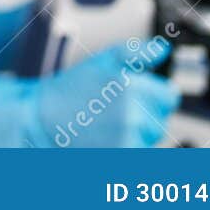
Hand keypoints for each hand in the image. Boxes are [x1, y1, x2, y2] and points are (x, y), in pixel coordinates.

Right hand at [0, 38, 177, 147]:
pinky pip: (138, 153)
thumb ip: (136, 54)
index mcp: (131, 88)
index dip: (156, 92)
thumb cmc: (67, 92)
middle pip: (161, 119)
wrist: (40, 122)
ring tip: (109, 124)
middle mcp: (133, 117)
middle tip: (115, 108)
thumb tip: (162, 49)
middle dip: (145, 113)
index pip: (169, 96)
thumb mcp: (100, 62)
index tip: (140, 93)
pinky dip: (127, 147)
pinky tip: (106, 137)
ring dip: (137, 132)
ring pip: (151, 138)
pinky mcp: (122, 161)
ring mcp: (128, 143)